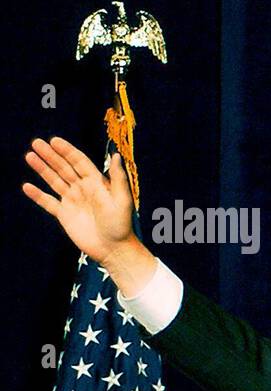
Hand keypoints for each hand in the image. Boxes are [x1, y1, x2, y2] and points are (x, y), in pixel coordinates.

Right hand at [22, 137, 136, 262]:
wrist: (113, 249)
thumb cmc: (121, 225)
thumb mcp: (122, 200)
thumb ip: (118, 178)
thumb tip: (115, 155)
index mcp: (97, 183)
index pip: (79, 162)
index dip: (67, 151)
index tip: (54, 141)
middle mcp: (83, 189)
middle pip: (63, 168)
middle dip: (50, 155)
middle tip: (36, 143)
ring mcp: (72, 201)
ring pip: (54, 181)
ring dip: (42, 169)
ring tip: (29, 156)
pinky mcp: (64, 215)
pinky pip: (47, 202)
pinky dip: (37, 195)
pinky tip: (27, 186)